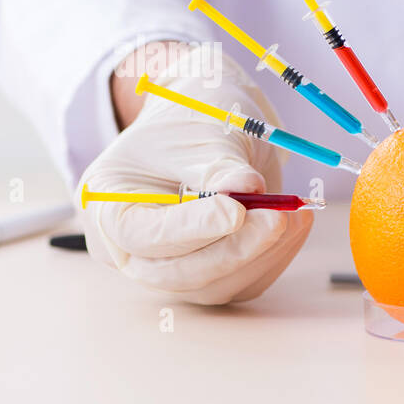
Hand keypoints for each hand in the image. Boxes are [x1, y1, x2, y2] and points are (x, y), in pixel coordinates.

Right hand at [77, 45, 312, 304]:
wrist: (207, 122)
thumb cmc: (189, 118)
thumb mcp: (198, 128)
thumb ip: (216, 163)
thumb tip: (246, 188)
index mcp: (107, 206)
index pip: (142, 234)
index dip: (190, 228)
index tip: (235, 212)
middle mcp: (132, 249)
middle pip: (176, 272)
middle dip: (233, 249)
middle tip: (277, 218)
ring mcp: (171, 268)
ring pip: (215, 285)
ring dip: (262, 255)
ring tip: (295, 213)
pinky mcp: (211, 275)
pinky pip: (243, 282)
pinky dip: (275, 257)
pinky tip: (296, 225)